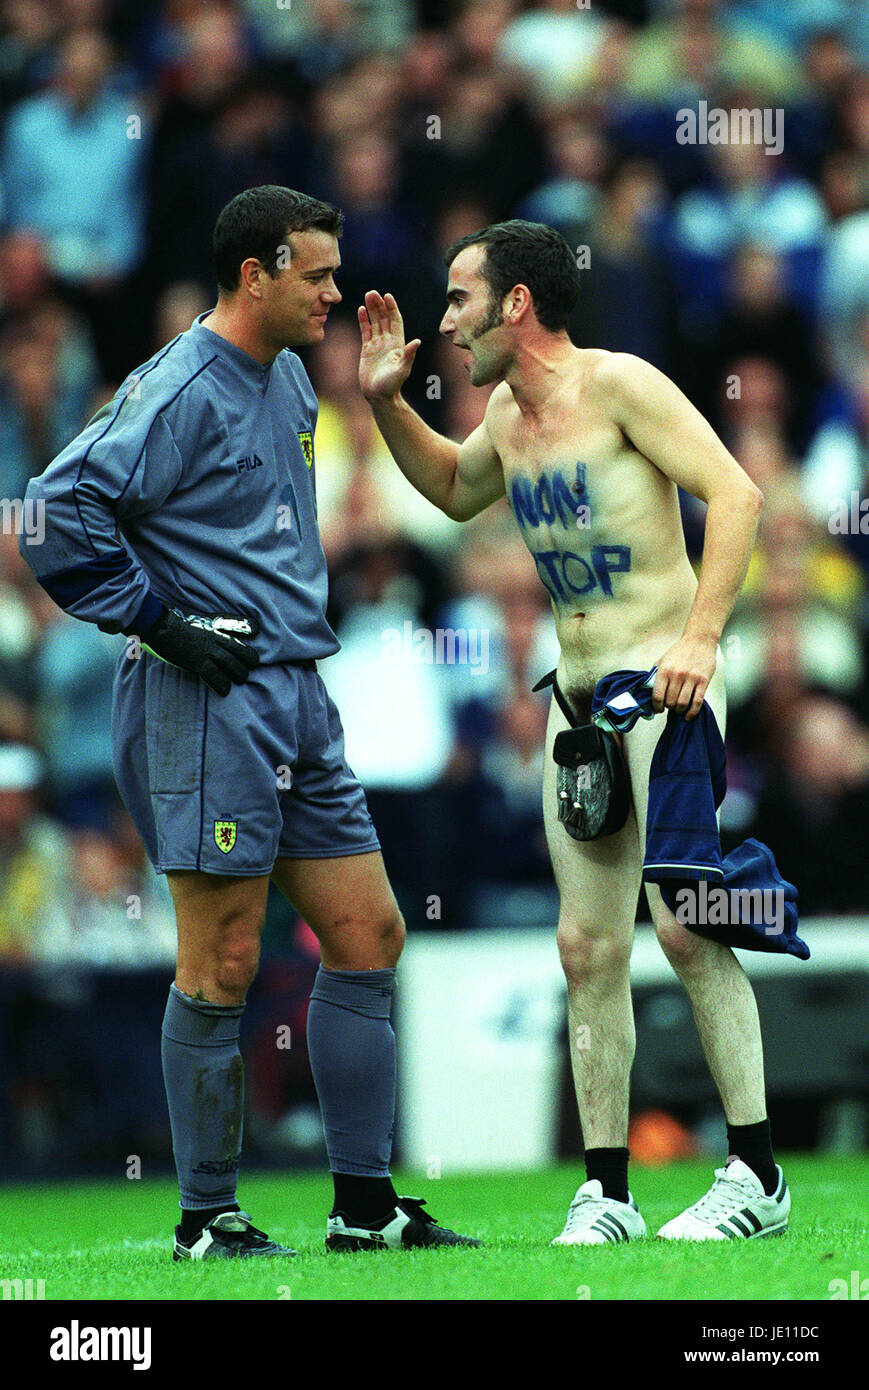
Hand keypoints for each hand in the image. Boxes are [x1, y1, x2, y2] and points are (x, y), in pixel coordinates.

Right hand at [141, 608, 258, 696]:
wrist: (159, 626)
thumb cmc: (174, 622)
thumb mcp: (197, 620)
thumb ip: (209, 626)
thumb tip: (212, 631)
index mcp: (215, 626)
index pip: (240, 626)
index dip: (250, 630)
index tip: (254, 637)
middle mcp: (215, 638)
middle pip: (241, 650)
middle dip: (249, 662)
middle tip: (247, 669)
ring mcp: (207, 650)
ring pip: (232, 664)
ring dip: (239, 674)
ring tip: (240, 680)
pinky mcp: (197, 661)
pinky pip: (215, 675)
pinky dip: (221, 684)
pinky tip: (224, 691)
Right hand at [358, 291, 420, 401]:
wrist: (379, 396)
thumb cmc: (392, 385)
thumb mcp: (402, 370)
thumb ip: (408, 356)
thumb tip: (417, 342)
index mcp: (398, 344)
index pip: (395, 321)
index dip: (392, 308)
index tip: (387, 296)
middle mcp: (388, 342)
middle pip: (384, 318)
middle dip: (380, 305)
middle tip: (373, 292)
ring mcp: (377, 345)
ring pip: (374, 322)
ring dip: (372, 309)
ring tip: (368, 295)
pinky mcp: (367, 350)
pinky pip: (365, 331)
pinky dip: (364, 320)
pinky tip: (361, 309)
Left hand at [652, 637, 717, 719]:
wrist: (699, 641)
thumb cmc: (679, 652)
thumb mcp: (662, 660)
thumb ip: (655, 675)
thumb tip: (648, 692)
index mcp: (664, 670)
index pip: (657, 696)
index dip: (656, 706)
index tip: (658, 709)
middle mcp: (676, 675)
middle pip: (670, 702)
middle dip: (669, 708)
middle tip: (670, 707)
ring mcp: (691, 678)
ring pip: (682, 704)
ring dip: (679, 711)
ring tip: (679, 709)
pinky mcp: (703, 681)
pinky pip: (697, 701)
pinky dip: (692, 712)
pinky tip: (689, 715)